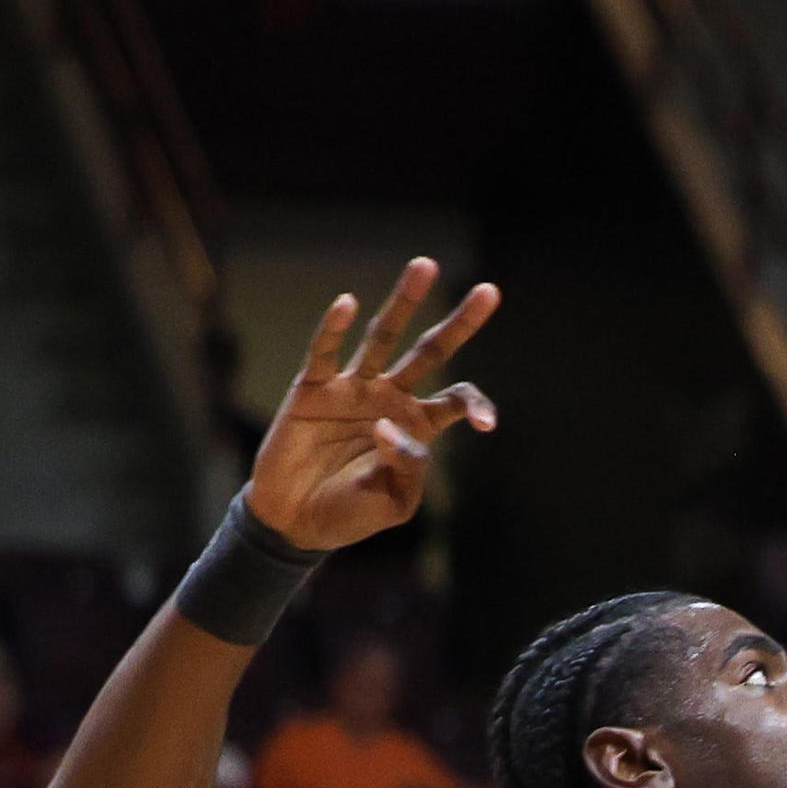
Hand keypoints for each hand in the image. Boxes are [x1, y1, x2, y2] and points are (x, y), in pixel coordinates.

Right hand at [245, 261, 500, 550]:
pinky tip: (348, 304)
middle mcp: (391, 397)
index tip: (485, 424)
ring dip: (404, 303)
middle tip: (490, 291)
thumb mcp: (394, 500)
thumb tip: (389, 425)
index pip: (458, 398)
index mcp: (419, 424)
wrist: (296, 521)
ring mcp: (353, 389)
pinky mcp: (313, 389)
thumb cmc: (350, 513)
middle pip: (431, 351)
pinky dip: (334, 328)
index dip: (475, 404)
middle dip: (460, 323)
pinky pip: (325, 353)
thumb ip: (406, 465)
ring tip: (425, 266)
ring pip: (384, 337)